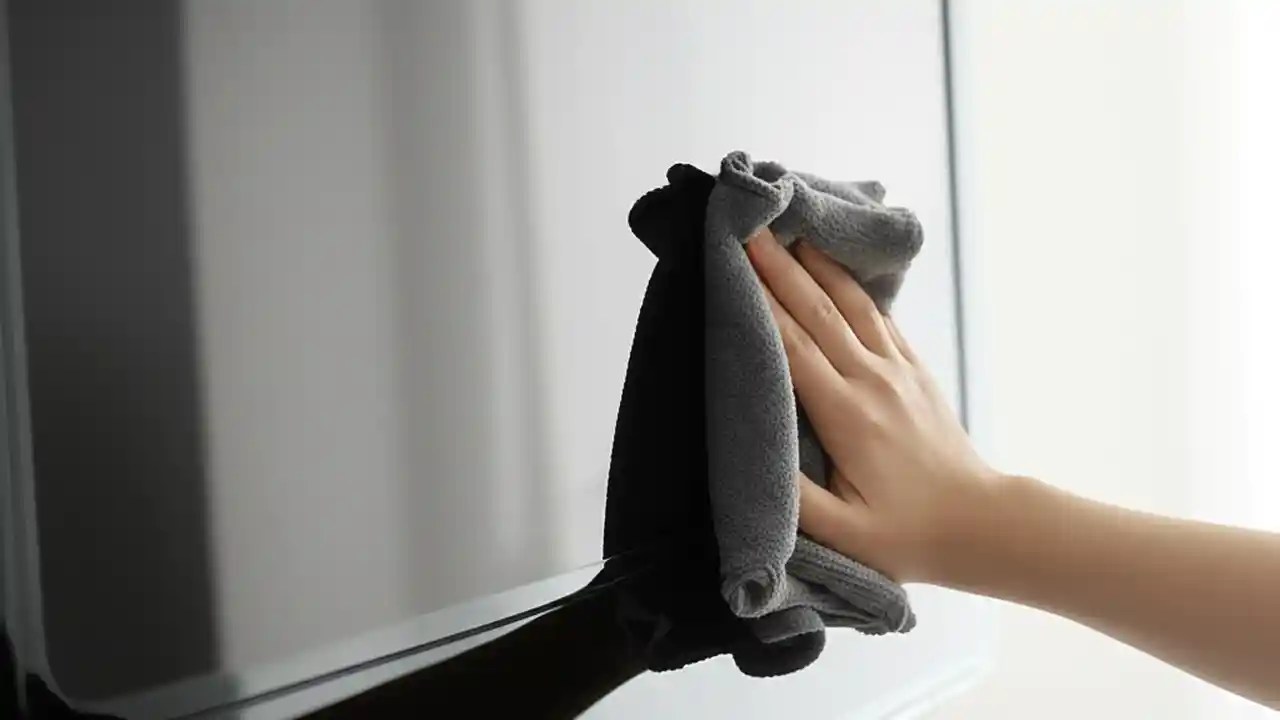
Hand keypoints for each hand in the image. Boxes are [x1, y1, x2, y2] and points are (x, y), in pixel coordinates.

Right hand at [745, 229, 997, 584]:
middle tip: (748, 228)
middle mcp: (872, 381)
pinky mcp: (914, 370)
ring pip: (851, 303)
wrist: (981, 523)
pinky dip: (852, 284)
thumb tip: (750, 457)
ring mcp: (897, 370)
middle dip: (779, 267)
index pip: (793, 346)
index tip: (732, 266)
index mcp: (847, 416)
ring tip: (789, 230)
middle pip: (817, 310)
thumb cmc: (907, 535)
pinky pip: (879, 315)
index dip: (760, 303)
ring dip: (816, 264)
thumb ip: (794, 500)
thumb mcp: (845, 534)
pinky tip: (834, 265)